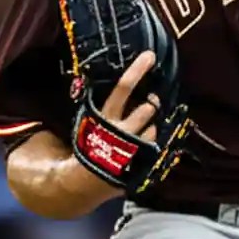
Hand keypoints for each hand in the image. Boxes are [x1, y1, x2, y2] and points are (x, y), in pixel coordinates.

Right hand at [61, 51, 161, 201]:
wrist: (83, 182)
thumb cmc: (88, 144)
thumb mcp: (88, 122)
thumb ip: (96, 103)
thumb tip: (101, 81)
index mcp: (104, 118)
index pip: (123, 88)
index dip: (137, 71)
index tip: (150, 55)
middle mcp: (121, 132)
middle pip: (147, 108)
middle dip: (152, 101)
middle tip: (151, 100)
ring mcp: (134, 149)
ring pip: (154, 127)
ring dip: (152, 122)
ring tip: (144, 124)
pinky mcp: (142, 163)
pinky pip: (156, 145)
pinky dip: (152, 139)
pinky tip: (144, 140)